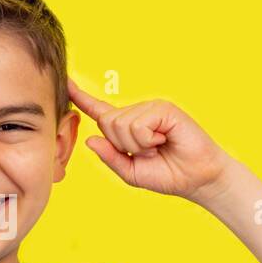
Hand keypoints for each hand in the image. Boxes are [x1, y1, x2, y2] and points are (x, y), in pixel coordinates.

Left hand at [68, 78, 231, 203]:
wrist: (196, 179)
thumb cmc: (167, 175)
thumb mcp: (130, 172)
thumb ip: (109, 157)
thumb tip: (90, 139)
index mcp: (126, 127)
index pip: (99, 110)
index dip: (81, 98)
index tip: (65, 83)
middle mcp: (137, 113)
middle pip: (107, 123)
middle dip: (123, 145)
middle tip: (148, 152)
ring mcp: (150, 108)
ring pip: (121, 125)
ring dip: (138, 145)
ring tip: (158, 146)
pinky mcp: (163, 108)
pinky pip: (138, 125)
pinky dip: (147, 140)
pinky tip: (164, 140)